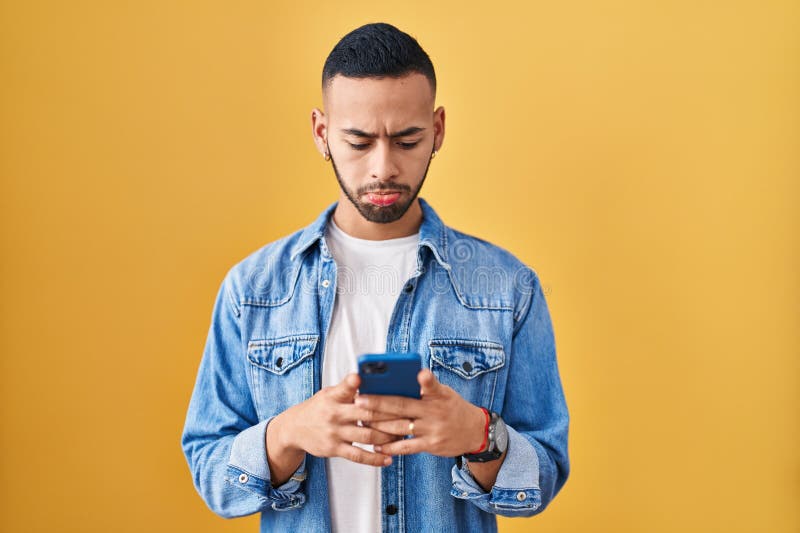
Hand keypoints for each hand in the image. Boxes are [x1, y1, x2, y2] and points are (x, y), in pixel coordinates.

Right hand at [268, 373, 399, 470]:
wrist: (294, 428)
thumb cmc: (319, 407)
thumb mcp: (329, 393)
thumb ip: (348, 389)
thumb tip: (368, 377)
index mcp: (333, 396)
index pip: (346, 388)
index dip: (354, 383)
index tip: (362, 377)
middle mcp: (334, 413)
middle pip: (366, 413)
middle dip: (390, 415)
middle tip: (410, 415)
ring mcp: (335, 432)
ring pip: (367, 435)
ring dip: (388, 436)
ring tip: (404, 435)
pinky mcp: (334, 449)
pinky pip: (358, 455)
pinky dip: (374, 459)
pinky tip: (388, 459)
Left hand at [354, 369, 485, 457]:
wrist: (475, 432)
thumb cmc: (453, 407)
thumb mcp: (445, 393)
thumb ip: (426, 388)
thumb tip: (402, 380)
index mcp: (438, 394)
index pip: (431, 384)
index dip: (426, 379)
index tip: (419, 373)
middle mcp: (435, 411)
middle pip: (402, 406)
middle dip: (378, 403)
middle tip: (360, 400)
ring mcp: (432, 429)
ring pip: (400, 427)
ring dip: (378, 425)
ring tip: (361, 421)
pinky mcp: (431, 445)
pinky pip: (407, 447)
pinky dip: (391, 447)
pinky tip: (377, 446)